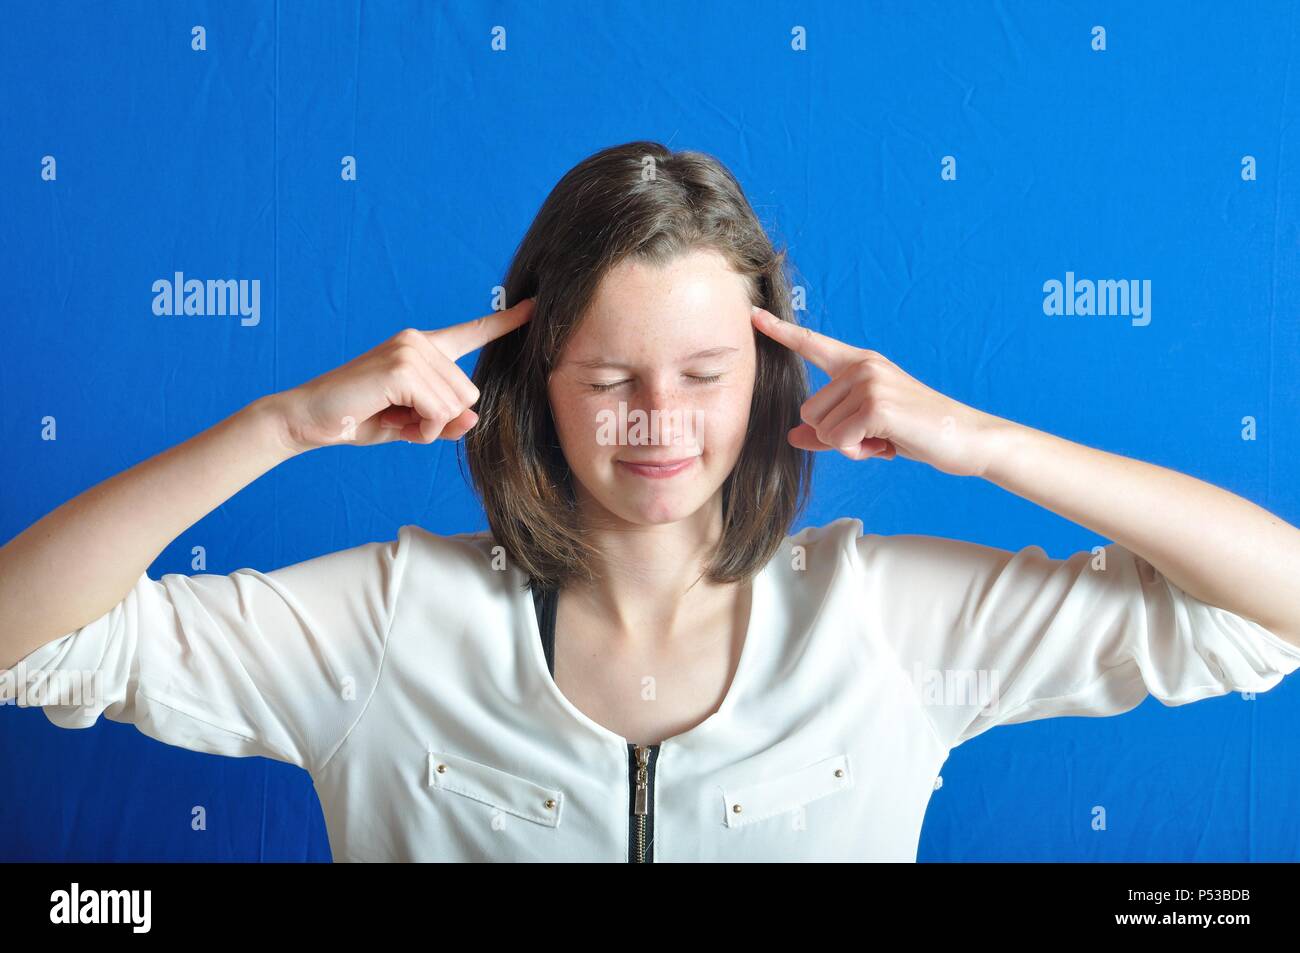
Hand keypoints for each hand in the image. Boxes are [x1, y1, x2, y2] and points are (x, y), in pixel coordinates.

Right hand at [273, 298, 534, 452]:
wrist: (309, 419)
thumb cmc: (360, 416)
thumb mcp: (413, 423)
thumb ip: (446, 420)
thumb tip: (473, 419)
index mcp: (424, 348)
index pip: (471, 332)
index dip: (505, 322)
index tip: (534, 306)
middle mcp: (419, 341)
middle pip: (469, 393)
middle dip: (440, 419)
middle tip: (401, 417)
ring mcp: (410, 350)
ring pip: (456, 404)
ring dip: (429, 425)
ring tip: (393, 416)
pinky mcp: (401, 367)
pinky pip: (438, 410)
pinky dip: (421, 427)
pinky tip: (392, 418)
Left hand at [750, 305, 1000, 476]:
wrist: (964, 437)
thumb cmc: (915, 431)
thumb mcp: (866, 429)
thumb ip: (828, 431)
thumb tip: (792, 437)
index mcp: (859, 363)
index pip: (812, 344)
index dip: (780, 331)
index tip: (754, 315)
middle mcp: (862, 366)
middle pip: (809, 412)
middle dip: (836, 436)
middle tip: (874, 435)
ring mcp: (869, 382)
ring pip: (822, 429)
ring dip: (849, 445)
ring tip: (884, 437)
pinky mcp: (876, 405)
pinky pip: (840, 440)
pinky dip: (859, 451)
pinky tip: (887, 444)